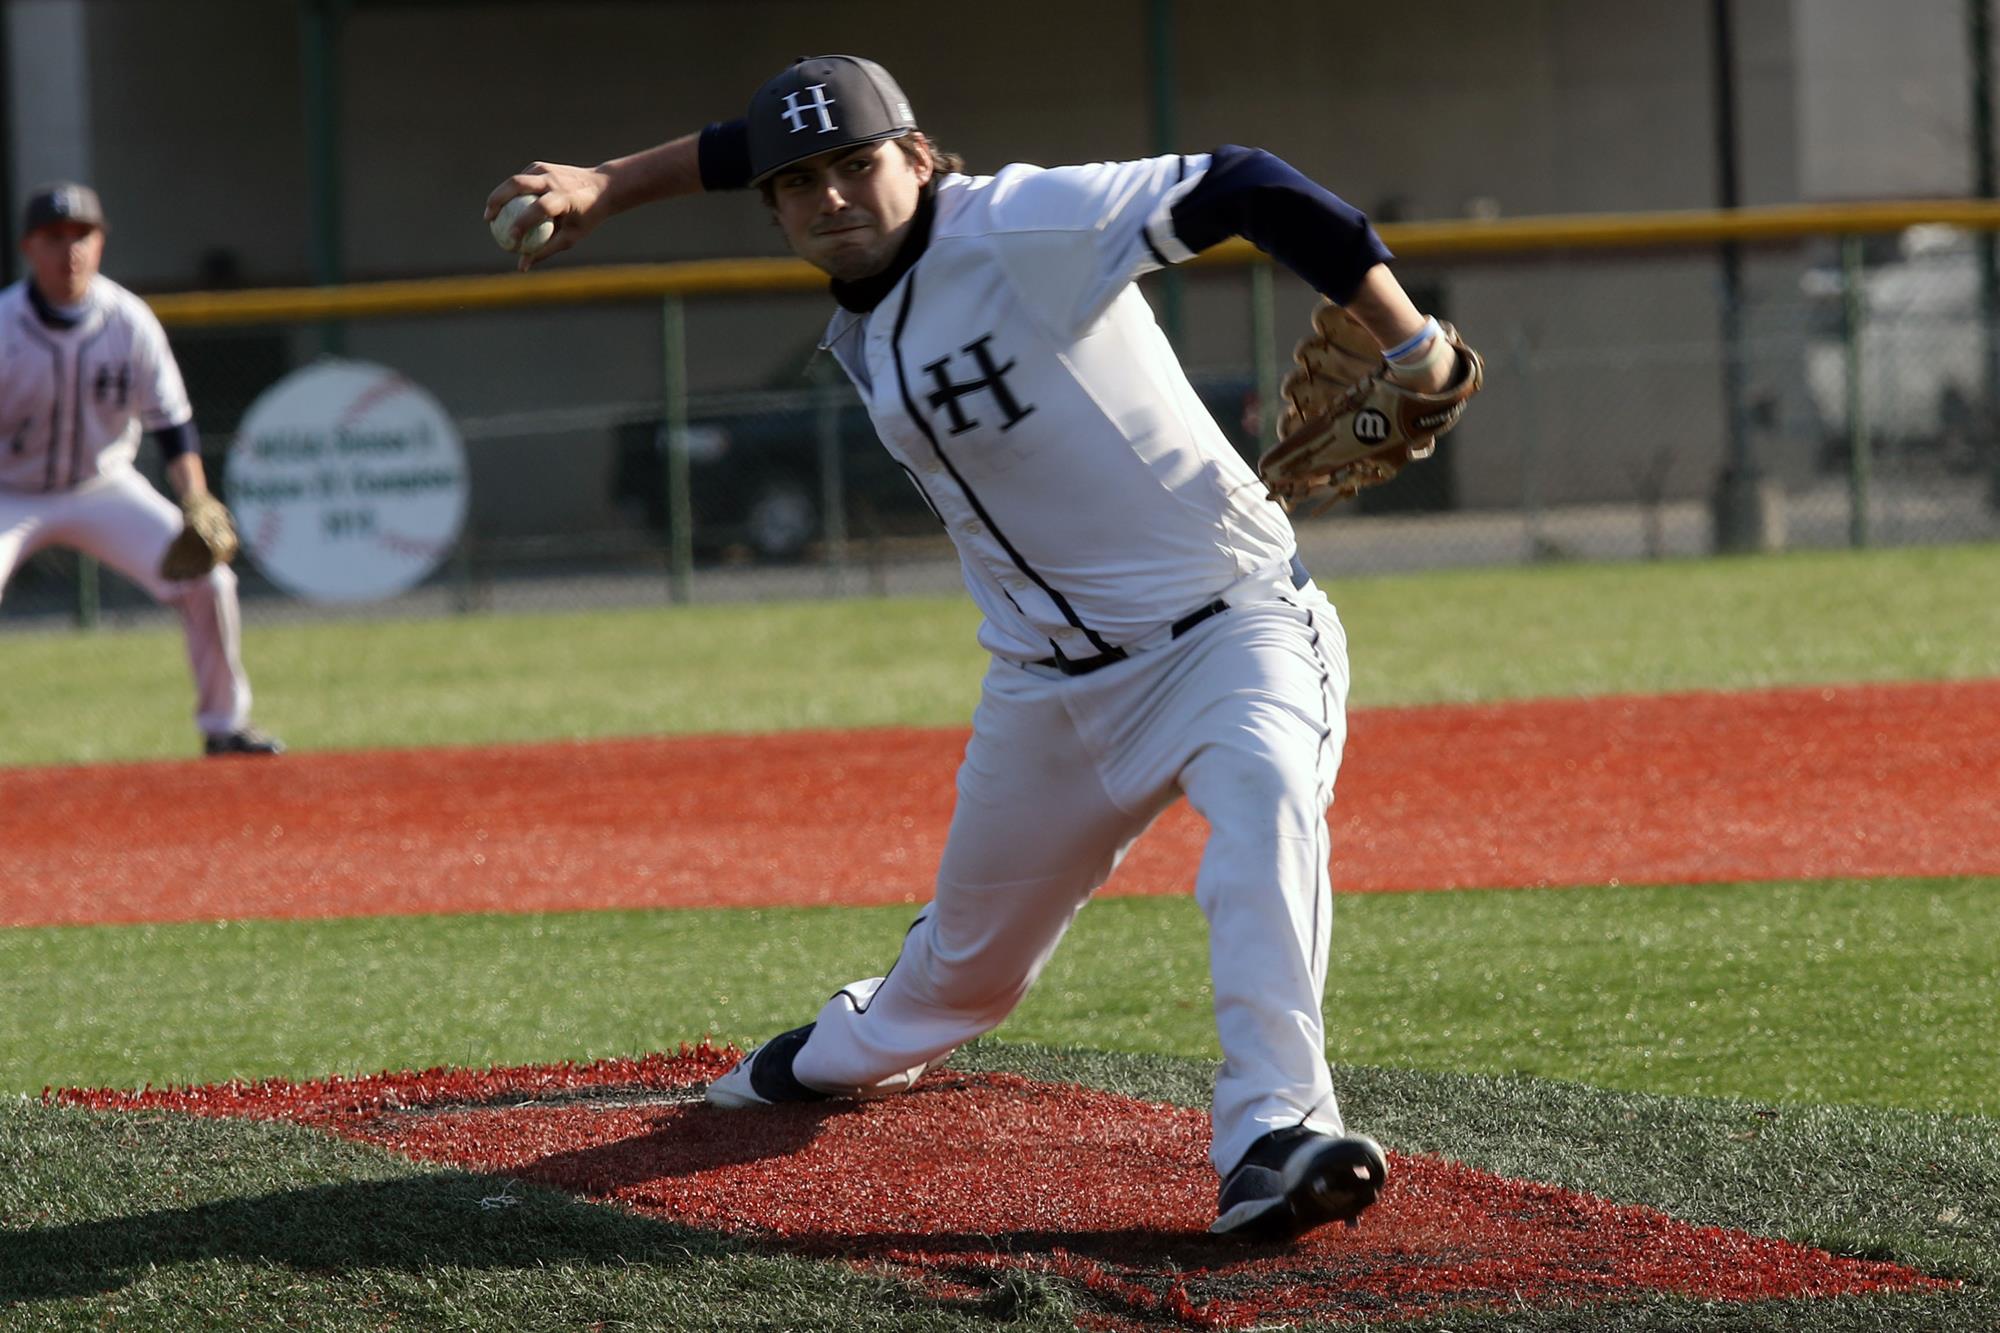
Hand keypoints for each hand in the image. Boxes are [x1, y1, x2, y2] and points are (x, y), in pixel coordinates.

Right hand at [483, 161, 610, 270]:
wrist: (603, 186)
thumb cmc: (587, 217)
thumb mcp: (571, 237)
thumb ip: (546, 250)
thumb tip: (521, 266)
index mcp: (565, 197)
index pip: (539, 209)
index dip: (522, 223)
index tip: (511, 240)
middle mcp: (553, 180)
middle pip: (518, 184)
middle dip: (498, 200)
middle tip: (489, 220)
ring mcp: (546, 170)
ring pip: (514, 180)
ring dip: (499, 195)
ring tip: (491, 214)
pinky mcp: (540, 166)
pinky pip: (520, 181)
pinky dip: (509, 193)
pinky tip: (503, 206)